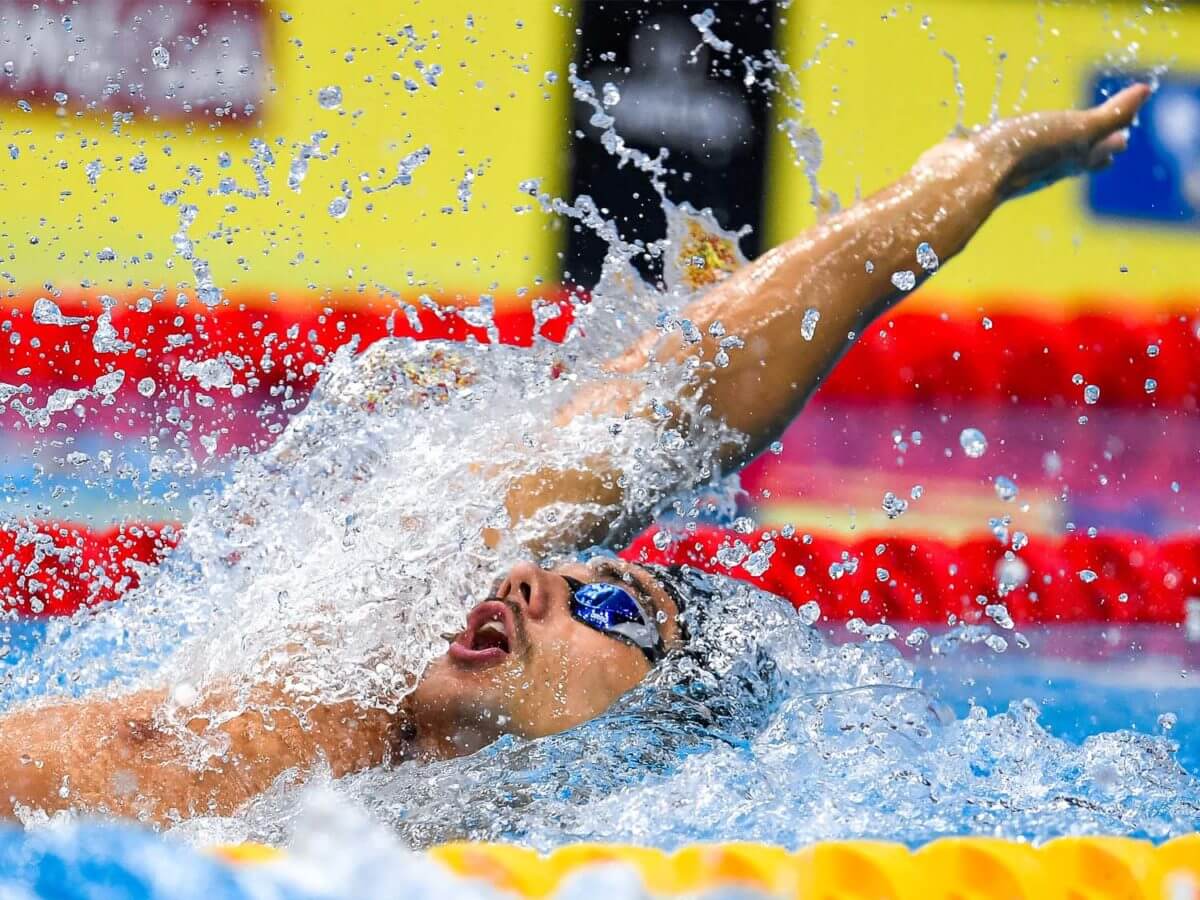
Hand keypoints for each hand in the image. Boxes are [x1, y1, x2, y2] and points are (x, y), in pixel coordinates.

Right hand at [982, 83, 1150, 198]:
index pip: (1101, 153)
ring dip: (1046, 145)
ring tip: (1050, 136)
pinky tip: (998, 136)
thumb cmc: (1027, 152)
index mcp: (1071, 160)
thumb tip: (1144, 93)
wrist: (969, 174)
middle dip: (1087, 150)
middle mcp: (1044, 165)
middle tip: (1097, 144)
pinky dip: (1004, 141)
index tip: (1123, 138)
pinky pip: (1000, 148)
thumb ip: (1111, 115)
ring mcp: (1013, 164)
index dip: (1113, 142)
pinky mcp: (985, 158)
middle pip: (1073, 158)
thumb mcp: (1079, 130)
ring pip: (1037, 153)